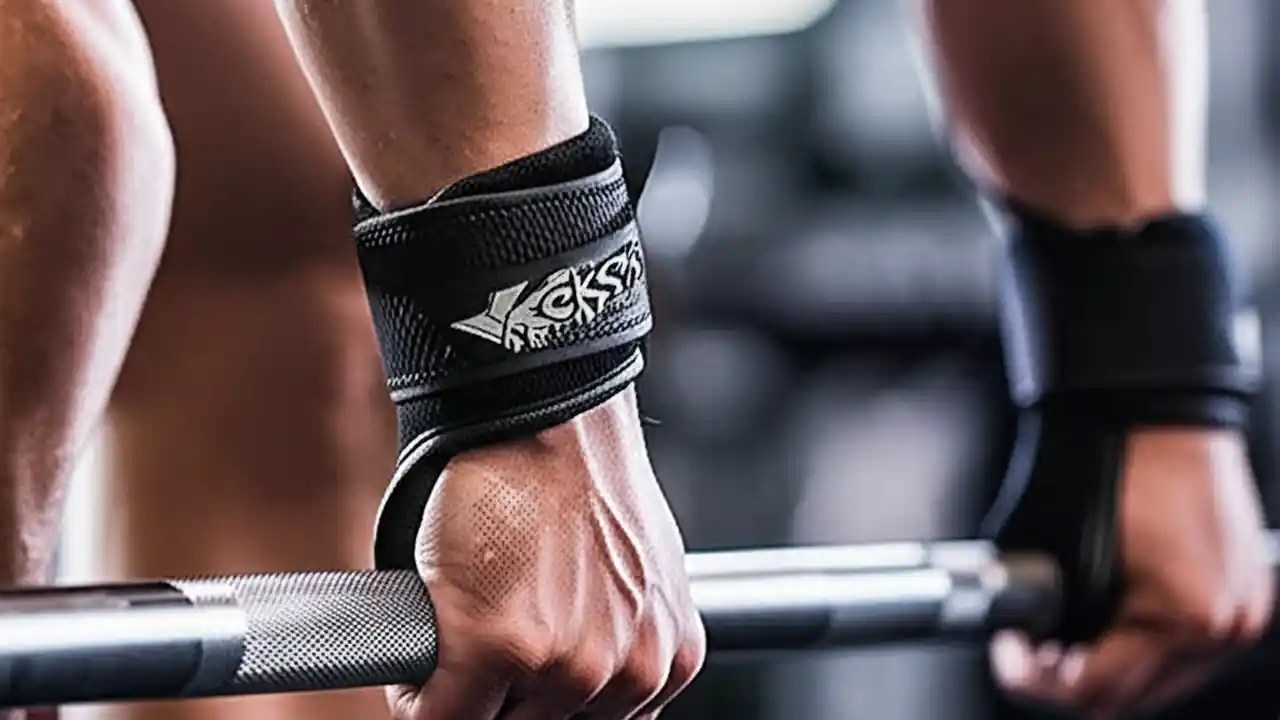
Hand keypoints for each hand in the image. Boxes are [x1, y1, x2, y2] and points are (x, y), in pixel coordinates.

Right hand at [387, 388, 704, 719]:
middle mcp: (627, 675)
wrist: (545, 417)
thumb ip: (613, 633)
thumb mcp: (631, 573)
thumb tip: (569, 667)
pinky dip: (413, 692)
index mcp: (665, 661)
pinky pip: (434, 716)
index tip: (518, 690)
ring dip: (462, 692)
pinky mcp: (500, 647)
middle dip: (506, 699)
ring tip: (459, 632)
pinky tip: (422, 647)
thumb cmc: (579, 475)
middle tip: (485, 655)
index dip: (544, 705)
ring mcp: (566, 667)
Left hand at [991, 427, 1273, 718]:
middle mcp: (1225, 623)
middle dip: (1070, 680)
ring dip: (1111, 666)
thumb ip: (1042, 609)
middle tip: (1031, 654)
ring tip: (1066, 638)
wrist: (1157, 408)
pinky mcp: (1247, 590)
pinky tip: (1110, 621)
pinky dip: (1145, 643)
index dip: (1034, 680)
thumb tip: (1023, 637)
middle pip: (1132, 697)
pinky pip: (1189, 645)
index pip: (1096, 692)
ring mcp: (1244, 609)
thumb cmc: (1110, 457)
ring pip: (1162, 678)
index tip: (1009, 653)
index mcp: (1184, 616)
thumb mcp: (1053, 544)